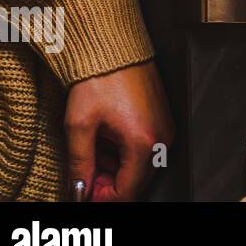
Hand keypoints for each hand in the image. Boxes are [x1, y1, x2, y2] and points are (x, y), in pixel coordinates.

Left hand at [64, 63, 173, 201]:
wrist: (115, 47)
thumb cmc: (100, 79)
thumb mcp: (80, 125)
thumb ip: (81, 165)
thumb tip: (79, 190)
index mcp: (143, 142)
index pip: (127, 191)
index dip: (102, 198)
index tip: (83, 194)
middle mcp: (162, 138)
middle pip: (137, 182)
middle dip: (109, 185)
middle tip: (85, 176)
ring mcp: (165, 128)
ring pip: (141, 166)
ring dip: (116, 168)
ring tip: (94, 151)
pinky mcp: (163, 120)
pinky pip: (146, 149)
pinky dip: (125, 153)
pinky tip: (107, 140)